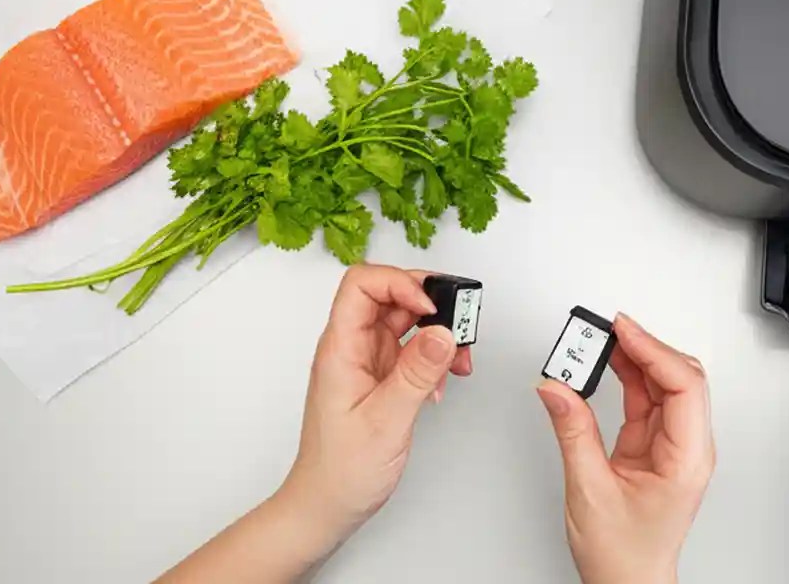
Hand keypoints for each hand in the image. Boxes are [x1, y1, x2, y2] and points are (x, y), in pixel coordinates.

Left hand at [276, 264, 472, 556]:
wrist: (328, 503)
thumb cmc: (341, 470)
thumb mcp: (385, 420)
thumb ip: (416, 373)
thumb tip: (443, 332)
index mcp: (340, 348)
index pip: (363, 285)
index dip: (400, 284)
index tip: (431, 309)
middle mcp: (352, 347)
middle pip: (390, 295)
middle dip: (430, 303)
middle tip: (460, 324)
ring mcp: (367, 360)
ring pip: (406, 321)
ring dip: (438, 332)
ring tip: (457, 359)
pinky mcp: (382, 375)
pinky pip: (412, 348)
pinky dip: (434, 356)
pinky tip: (442, 380)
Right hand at [536, 314, 714, 583]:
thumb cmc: (624, 555)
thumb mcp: (590, 491)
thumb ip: (573, 433)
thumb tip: (557, 389)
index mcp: (687, 460)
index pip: (683, 387)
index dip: (654, 350)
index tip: (624, 329)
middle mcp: (688, 449)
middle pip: (680, 378)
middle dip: (647, 347)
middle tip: (610, 328)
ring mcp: (673, 446)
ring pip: (664, 385)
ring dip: (636, 359)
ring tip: (602, 340)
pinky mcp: (655, 446)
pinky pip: (647, 400)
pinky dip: (629, 378)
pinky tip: (608, 363)